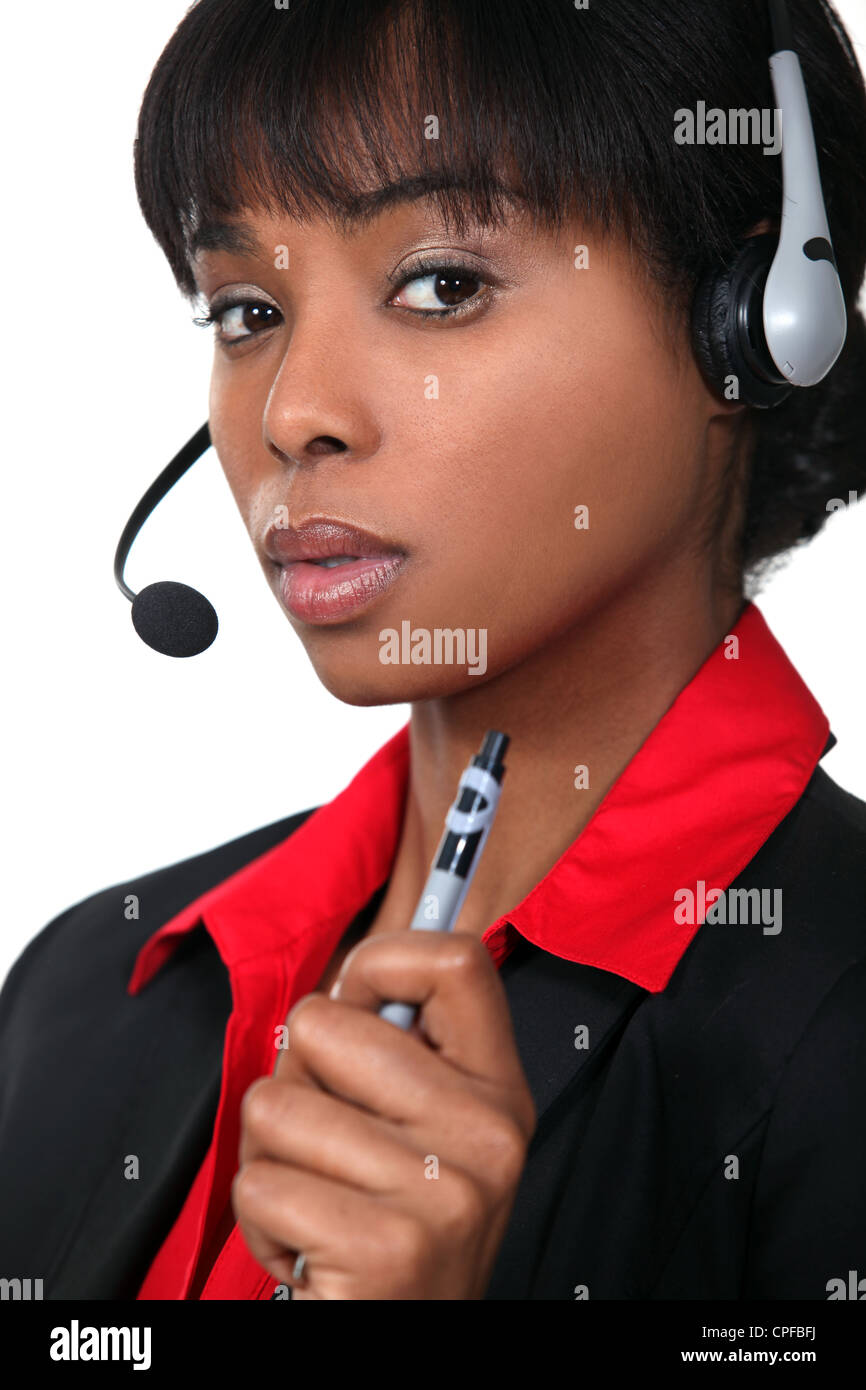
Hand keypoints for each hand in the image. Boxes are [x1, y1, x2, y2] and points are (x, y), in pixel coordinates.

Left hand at [232, 930, 535, 1298]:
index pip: (456, 959)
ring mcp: (443, 1190)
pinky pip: (258, 1185)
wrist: (404, 1349)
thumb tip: (346, 966)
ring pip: (272, 1105)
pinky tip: (307, 1247)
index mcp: (500, 1092)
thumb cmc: (397, 1234)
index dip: (379, 962)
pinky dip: (260, 1222)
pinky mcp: (387, 1248)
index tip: (354, 1006)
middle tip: (324, 1144)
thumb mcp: (432, 1135)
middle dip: (291, 1082)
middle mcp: (488, 1133)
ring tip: (315, 1200)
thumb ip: (398, 1053)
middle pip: (320, 1024)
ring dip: (266, 1160)